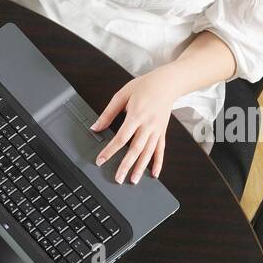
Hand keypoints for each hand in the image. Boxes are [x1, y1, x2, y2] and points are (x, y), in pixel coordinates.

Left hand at [90, 67, 180, 182]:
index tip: (101, 160)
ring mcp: (157, 130)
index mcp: (136, 115)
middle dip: (126, 165)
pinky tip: (154, 174)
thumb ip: (108, 113)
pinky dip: (158, 163)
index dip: (110, 150)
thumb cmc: (145, 86)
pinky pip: (161, 150)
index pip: (121, 137)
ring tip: (133, 180)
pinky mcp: (162, 132)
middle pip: (136, 149)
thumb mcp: (122, 95)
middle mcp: (148, 125)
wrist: (167, 83)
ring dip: (140, 168)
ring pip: (148, 152)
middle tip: (118, 178)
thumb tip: (95, 127)